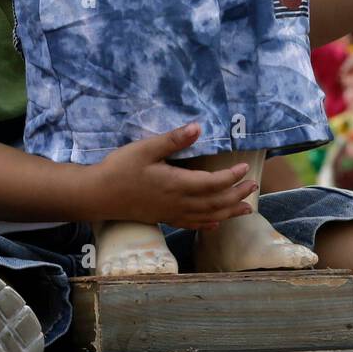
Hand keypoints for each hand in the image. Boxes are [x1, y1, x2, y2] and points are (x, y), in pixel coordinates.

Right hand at [90, 123, 257, 229]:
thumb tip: (198, 127)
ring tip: (247, 209)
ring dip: (229, 212)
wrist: (98, 195)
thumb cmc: (120, 169)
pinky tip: (216, 223)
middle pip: (215, 202)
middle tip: (254, 187)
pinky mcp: (164, 218)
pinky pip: (192, 224)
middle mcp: (178, 203)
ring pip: (207, 216)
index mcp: (177, 184)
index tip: (245, 168)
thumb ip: (173, 140)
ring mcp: (171, 213)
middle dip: (237, 195)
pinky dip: (208, 223)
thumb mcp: (145, 148)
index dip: (231, 177)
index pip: (213, 183)